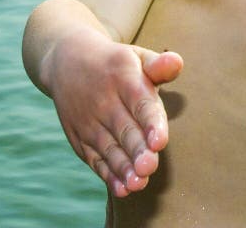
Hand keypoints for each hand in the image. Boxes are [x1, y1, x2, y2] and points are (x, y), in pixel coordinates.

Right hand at [47, 32, 182, 197]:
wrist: (68, 62)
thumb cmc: (115, 64)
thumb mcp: (136, 56)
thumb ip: (158, 66)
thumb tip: (177, 63)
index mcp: (123, 78)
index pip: (140, 103)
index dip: (151, 122)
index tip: (160, 141)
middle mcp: (104, 101)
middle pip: (124, 129)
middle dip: (137, 150)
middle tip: (149, 167)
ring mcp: (89, 121)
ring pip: (109, 148)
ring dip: (123, 167)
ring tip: (138, 183)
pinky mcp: (80, 138)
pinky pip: (95, 159)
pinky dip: (108, 175)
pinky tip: (122, 188)